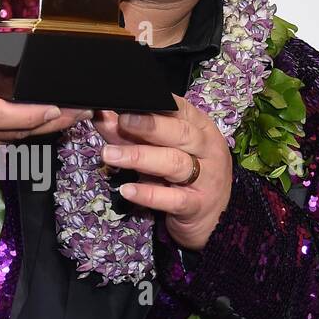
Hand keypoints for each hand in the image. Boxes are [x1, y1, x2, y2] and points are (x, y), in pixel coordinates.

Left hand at [93, 96, 232, 250]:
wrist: (215, 218)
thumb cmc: (186, 176)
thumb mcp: (163, 151)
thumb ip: (134, 135)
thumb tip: (103, 118)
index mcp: (201, 129)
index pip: (180, 109)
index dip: (155, 104)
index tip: (129, 101)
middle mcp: (207, 150)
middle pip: (180, 133)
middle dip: (148, 126)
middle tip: (120, 121)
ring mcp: (205, 178)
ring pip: (173, 163)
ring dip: (139, 157)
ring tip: (110, 154)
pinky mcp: (196, 206)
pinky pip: (172, 199)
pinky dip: (148, 194)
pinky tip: (127, 190)